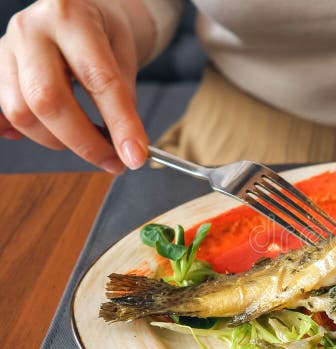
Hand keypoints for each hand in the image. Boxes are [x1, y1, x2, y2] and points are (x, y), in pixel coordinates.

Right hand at [0, 0, 150, 172]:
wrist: (76, 9)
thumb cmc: (103, 32)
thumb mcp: (125, 54)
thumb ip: (124, 98)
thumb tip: (128, 148)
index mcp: (72, 17)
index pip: (99, 81)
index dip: (120, 124)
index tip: (136, 156)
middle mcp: (31, 30)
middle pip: (47, 100)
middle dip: (84, 142)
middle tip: (113, 161)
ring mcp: (7, 48)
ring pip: (21, 112)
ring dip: (59, 140)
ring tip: (89, 141)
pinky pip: (3, 113)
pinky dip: (26, 133)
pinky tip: (52, 135)